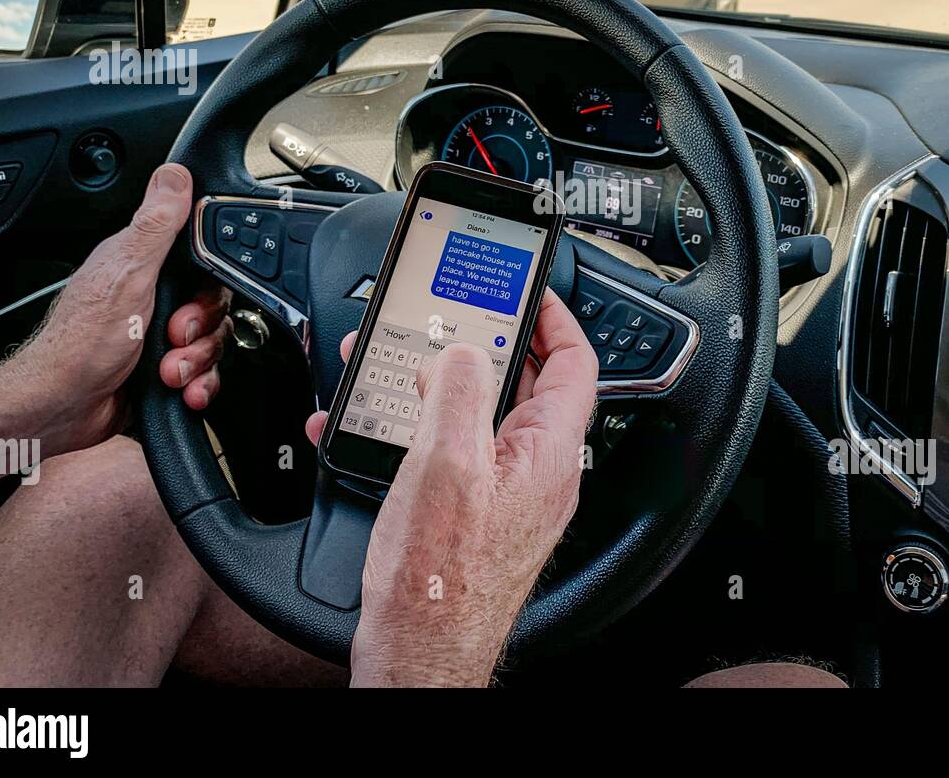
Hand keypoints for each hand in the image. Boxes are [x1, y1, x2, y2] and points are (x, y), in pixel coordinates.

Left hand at [12, 164, 222, 456]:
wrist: (64, 409)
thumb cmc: (81, 345)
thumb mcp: (127, 274)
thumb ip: (156, 225)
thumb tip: (174, 175)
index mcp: (142, 267)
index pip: (205, 264)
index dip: (209, 286)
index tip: (190, 303)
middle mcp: (152, 300)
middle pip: (215, 307)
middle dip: (203, 332)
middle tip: (174, 338)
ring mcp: (158, 336)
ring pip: (214, 343)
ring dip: (198, 363)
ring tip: (168, 371)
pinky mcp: (165, 370)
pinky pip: (205, 373)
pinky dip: (199, 385)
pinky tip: (181, 390)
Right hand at [303, 290, 597, 686]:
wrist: (420, 657)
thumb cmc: (440, 583)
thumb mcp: (447, 466)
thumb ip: (460, 392)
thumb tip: (464, 352)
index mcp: (547, 452)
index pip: (575, 363)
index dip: (555, 318)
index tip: (529, 291)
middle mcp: (535, 472)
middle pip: (524, 384)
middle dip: (482, 346)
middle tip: (450, 321)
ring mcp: (505, 494)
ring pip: (479, 416)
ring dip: (440, 385)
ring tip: (397, 366)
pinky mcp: (473, 514)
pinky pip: (452, 452)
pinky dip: (417, 429)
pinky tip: (373, 428)